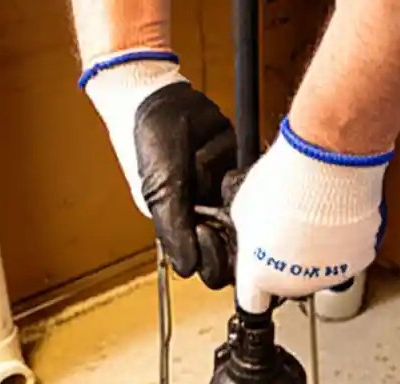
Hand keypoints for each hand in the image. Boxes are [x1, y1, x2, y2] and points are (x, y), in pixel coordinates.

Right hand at [81, 50, 236, 287]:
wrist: (160, 98)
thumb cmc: (149, 145)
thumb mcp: (160, 194)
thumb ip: (174, 233)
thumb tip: (188, 270)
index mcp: (182, 229)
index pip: (210, 266)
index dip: (214, 257)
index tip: (205, 230)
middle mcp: (205, 214)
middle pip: (236, 247)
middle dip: (230, 228)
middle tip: (219, 208)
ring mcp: (222, 192)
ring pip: (247, 212)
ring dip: (227, 188)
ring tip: (205, 166)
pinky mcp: (236, 166)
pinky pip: (250, 178)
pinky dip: (234, 165)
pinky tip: (213, 149)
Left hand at [227, 117, 392, 313]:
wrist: (329, 164)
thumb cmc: (288, 179)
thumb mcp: (246, 205)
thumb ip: (249, 232)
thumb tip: (257, 232)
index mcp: (260, 274)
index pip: (251, 300)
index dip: (254, 288)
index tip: (258, 287)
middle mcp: (295, 282)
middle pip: (288, 281)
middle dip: (288, 258)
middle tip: (291, 227)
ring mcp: (329, 273)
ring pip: (320, 268)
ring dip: (318, 249)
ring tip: (316, 214)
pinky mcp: (359, 259)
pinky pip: (348, 254)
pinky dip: (345, 240)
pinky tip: (337, 215)